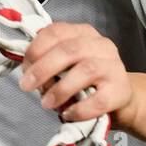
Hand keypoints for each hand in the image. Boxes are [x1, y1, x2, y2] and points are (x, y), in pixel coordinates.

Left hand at [19, 22, 133, 123]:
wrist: (120, 96)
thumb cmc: (86, 79)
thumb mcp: (67, 63)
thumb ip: (49, 59)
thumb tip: (28, 71)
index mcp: (83, 32)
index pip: (56, 31)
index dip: (36, 49)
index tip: (24, 68)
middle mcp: (100, 44)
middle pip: (69, 50)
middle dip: (43, 69)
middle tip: (27, 86)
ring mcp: (113, 66)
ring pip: (85, 71)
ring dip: (60, 89)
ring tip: (46, 103)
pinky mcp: (120, 90)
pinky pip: (98, 100)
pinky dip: (79, 109)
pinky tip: (68, 113)